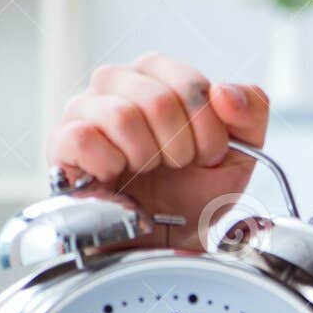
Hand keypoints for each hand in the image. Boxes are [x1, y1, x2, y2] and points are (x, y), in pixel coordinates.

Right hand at [45, 52, 269, 251]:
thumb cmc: (196, 189)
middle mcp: (117, 82)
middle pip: (158, 99)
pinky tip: (116, 173)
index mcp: (159, 75)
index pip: (187, 82)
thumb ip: (251, 111)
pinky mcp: (61, 140)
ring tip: (148, 170)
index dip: (207, 126)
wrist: (167, 237)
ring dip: (148, 157)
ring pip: (122, 116)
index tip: (209, 154)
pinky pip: (84, 137)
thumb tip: (224, 92)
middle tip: (178, 166)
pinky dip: (110, 164)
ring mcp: (84, 108)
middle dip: (181, 147)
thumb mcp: (241, 151)